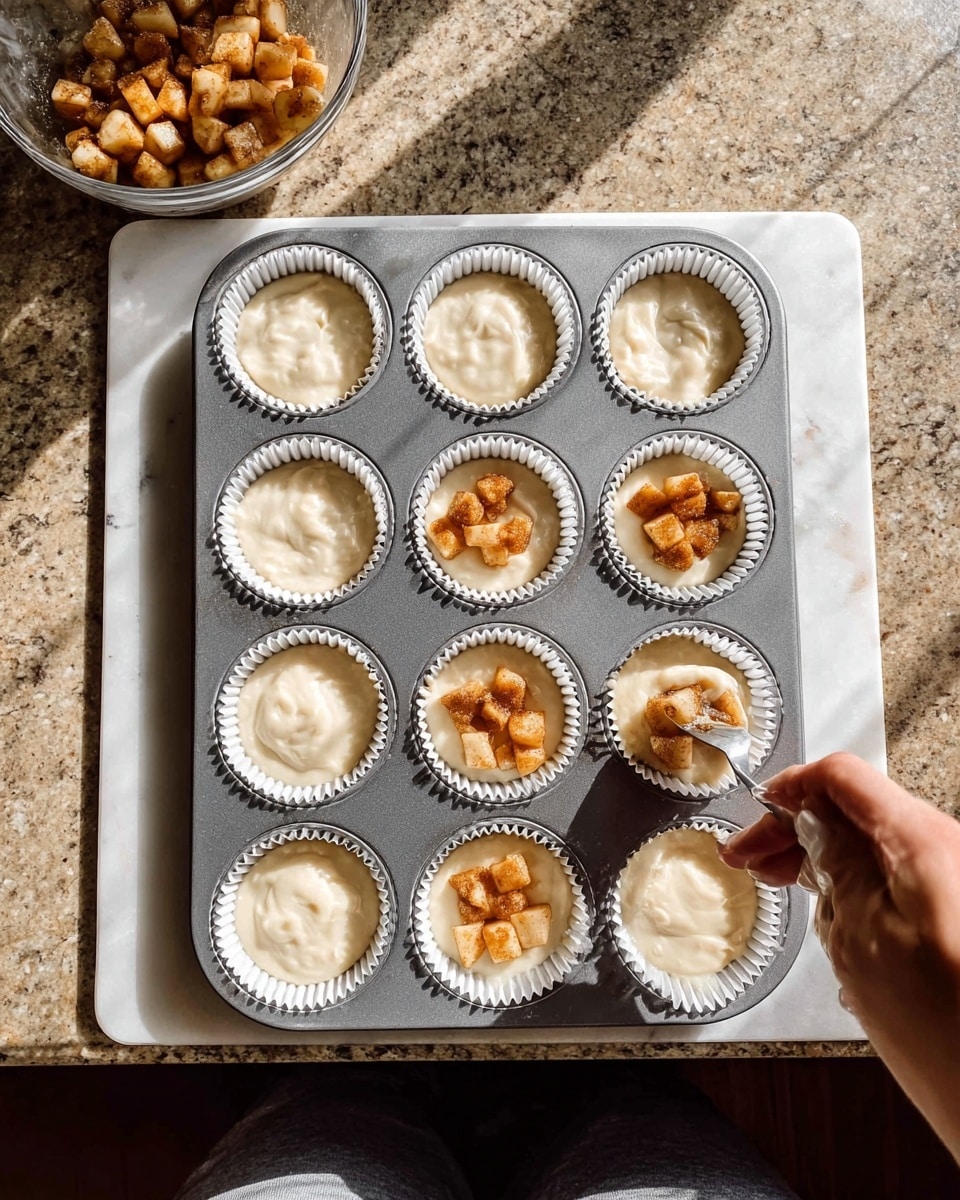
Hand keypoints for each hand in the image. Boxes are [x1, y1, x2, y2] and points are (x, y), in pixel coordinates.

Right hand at [719, 752, 959, 1162]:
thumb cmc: (946, 1028)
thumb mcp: (860, 937)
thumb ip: (833, 864)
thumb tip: (812, 822)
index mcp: (921, 840)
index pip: (842, 777)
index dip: (790, 788)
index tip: (757, 809)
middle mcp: (946, 848)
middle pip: (856, 808)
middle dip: (797, 826)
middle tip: (750, 853)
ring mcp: (952, 877)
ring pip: (872, 841)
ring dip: (820, 854)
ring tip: (776, 877)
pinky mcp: (953, 907)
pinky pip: (894, 872)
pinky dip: (851, 878)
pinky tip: (822, 902)